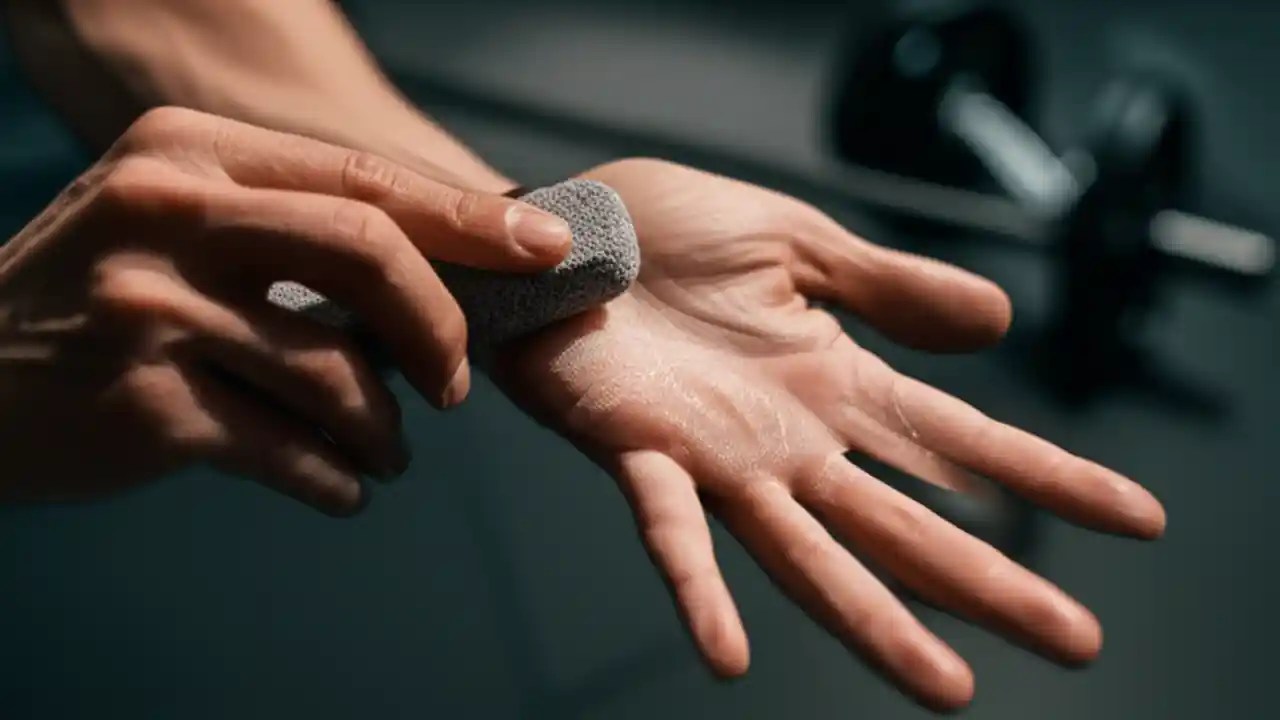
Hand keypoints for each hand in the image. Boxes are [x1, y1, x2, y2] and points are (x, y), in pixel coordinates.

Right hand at [0, 107, 569, 511]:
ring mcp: (149, 309)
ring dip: (386, 432)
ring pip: (338, 375)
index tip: (545, 251)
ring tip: (385, 453)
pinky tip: (341, 487)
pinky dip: (338, 481)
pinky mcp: (144, 408)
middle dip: (441, 328)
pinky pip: (292, 452)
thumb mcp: (177, 219)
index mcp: (191, 152)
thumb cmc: (99, 296)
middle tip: (456, 387)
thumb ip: (294, 223)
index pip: (365, 179)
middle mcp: (167, 212)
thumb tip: (451, 265)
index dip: (470, 219)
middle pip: (368, 253)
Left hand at [497, 159, 1165, 710]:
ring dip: (877, 621)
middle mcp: (788, 441)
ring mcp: (716, 460)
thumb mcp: (797, 244)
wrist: (555, 235)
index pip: (961, 440)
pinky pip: (671, 531)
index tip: (1134, 518)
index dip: (1046, 476)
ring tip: (948, 689)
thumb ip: (888, 288)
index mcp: (833, 384)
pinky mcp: (636, 453)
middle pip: (906, 523)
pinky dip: (698, 591)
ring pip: (810, 555)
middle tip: (1076, 642)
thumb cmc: (665, 234)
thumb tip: (1003, 321)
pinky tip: (727, 654)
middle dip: (990, 581)